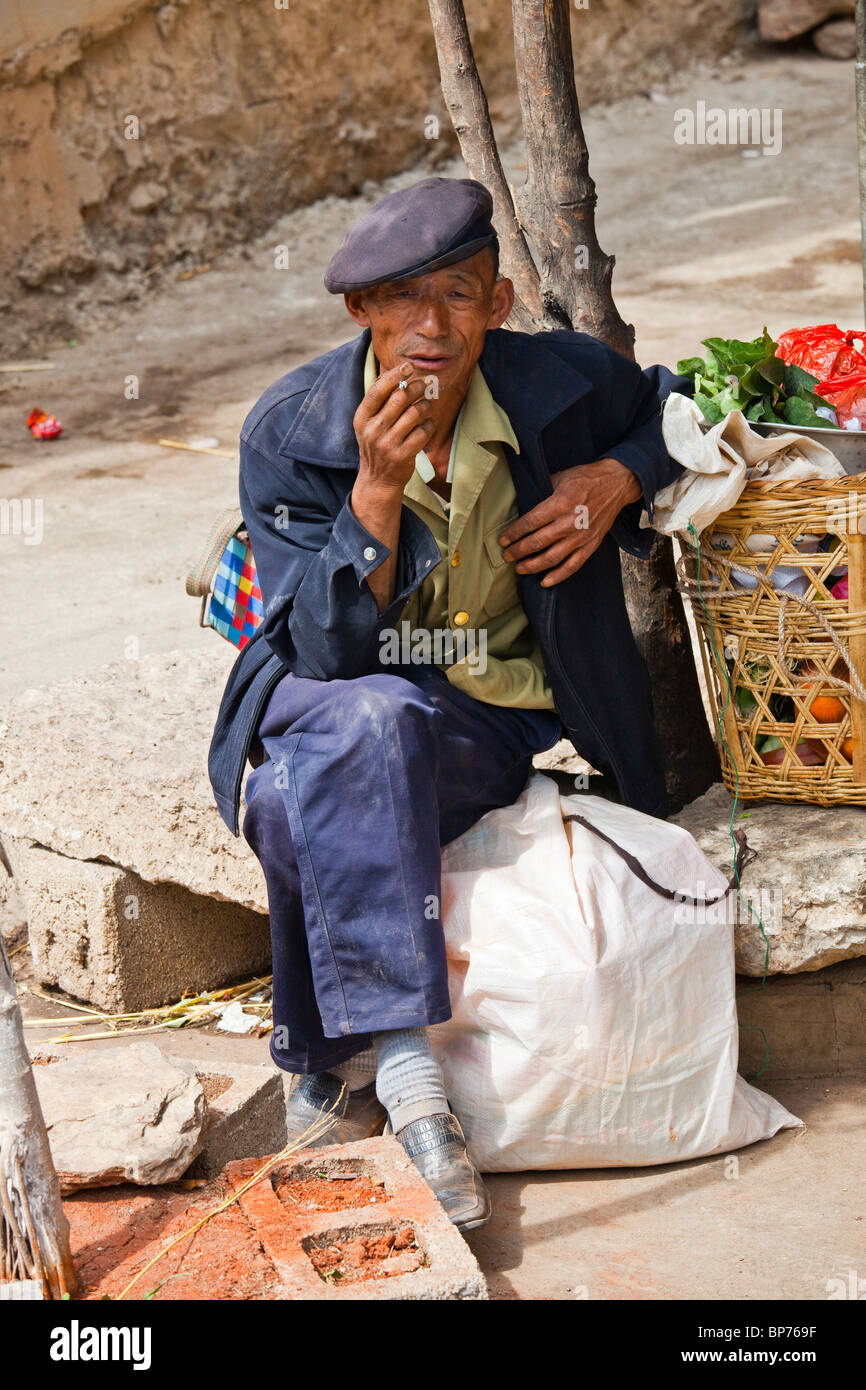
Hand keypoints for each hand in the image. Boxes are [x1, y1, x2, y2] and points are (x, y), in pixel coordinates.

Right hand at [353, 362, 434, 494]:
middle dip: (416, 387)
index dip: (395, 375)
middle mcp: (373, 430)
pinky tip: (427, 425)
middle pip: (400, 397)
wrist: (377, 479)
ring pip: (415, 413)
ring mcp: (387, 444)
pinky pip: (423, 431)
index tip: (408, 367)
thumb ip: (380, 401)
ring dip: (425, 406)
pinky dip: (429, 424)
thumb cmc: (377, 443)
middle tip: (423, 385)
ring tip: (426, 407)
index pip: (378, 390)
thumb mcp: (368, 423)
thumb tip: (398, 372)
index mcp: (362, 418)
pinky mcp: (403, 455)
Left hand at [498, 457, 642, 586]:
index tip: (503, 540)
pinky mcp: (591, 545)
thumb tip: (522, 505)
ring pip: (552, 558)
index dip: (514, 534)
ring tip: (519, 568)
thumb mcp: (560, 478)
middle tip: (507, 556)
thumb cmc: (585, 478)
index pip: (530, 523)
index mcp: (560, 504)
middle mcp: (569, 523)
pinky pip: (573, 565)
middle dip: (518, 551)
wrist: (616, 484)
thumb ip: (542, 493)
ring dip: (532, 566)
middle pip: (537, 543)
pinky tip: (544, 582)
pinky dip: (558, 576)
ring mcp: (581, 536)